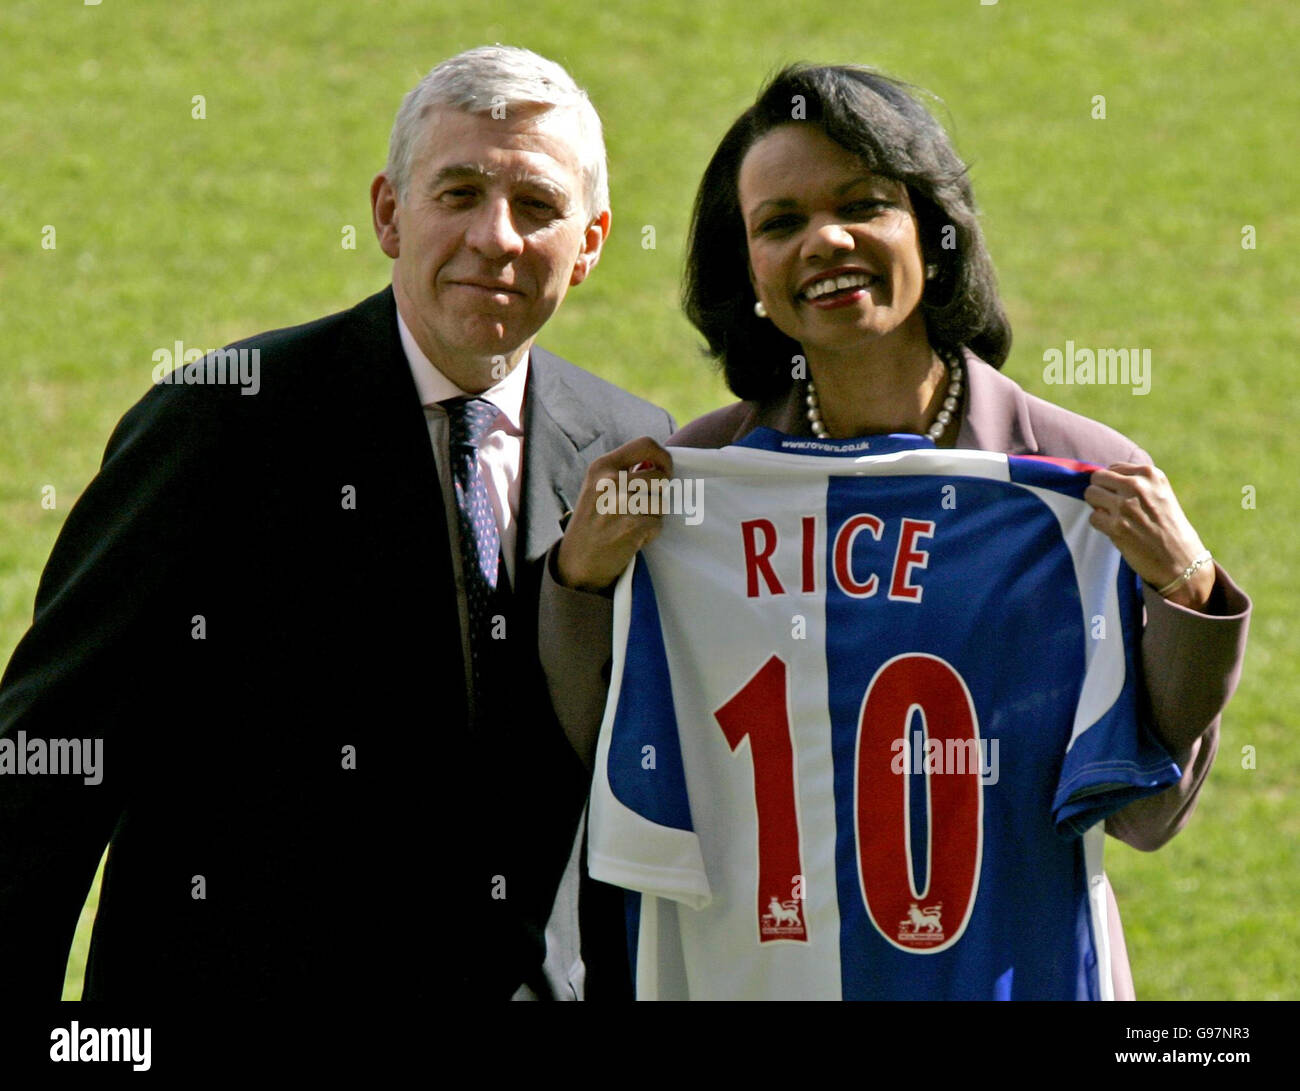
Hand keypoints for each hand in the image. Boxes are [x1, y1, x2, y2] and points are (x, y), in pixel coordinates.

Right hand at [555, 437, 673, 591]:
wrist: (576, 562)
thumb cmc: (593, 522)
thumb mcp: (598, 487)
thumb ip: (625, 472)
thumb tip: (658, 462)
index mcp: (602, 466)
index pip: (646, 444)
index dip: (663, 457)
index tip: (664, 471)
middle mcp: (610, 480)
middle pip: (661, 477)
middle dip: (659, 494)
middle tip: (642, 508)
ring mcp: (620, 503)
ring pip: (662, 502)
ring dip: (654, 515)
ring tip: (634, 523)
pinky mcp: (631, 526)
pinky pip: (658, 524)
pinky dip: (651, 533)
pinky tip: (632, 538)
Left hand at [1084, 462, 1214, 609]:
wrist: (1182, 559)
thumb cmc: (1169, 527)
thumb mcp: (1161, 494)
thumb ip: (1137, 483)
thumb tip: (1101, 478)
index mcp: (1151, 474)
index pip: (1113, 468)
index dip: (1113, 484)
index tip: (1124, 497)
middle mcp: (1137, 485)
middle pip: (1097, 478)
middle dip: (1101, 492)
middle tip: (1114, 507)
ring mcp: (1125, 505)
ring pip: (1090, 494)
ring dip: (1098, 507)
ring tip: (1116, 518)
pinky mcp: (1116, 526)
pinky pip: (1092, 517)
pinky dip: (1101, 525)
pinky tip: (1118, 531)